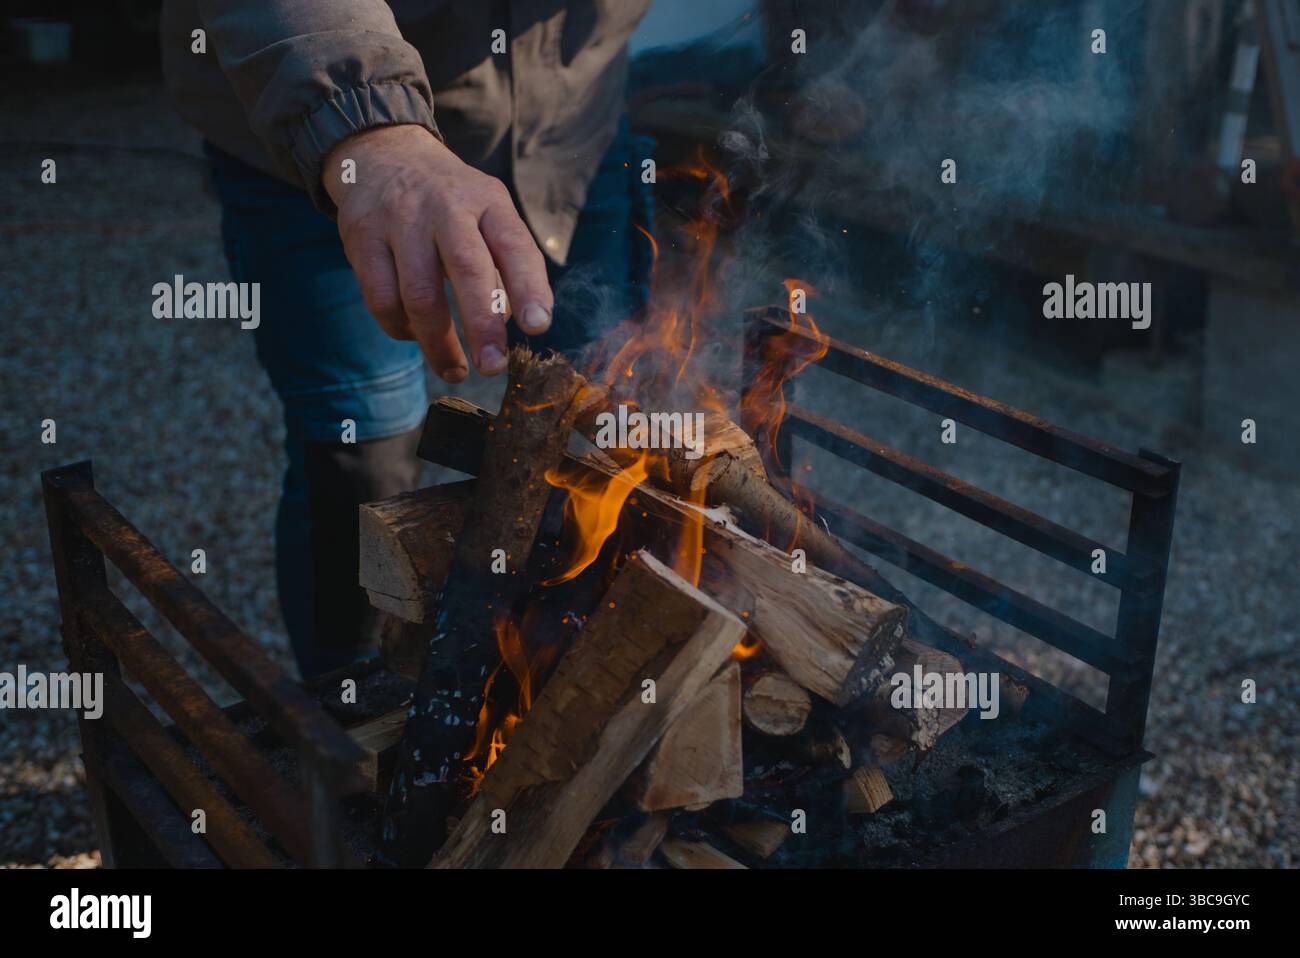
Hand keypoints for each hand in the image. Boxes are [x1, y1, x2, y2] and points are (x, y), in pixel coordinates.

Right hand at [324, 124, 552, 380]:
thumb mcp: (488, 215)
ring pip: (419, 293)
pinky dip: (400, 327)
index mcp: (487, 201)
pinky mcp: (362, 236)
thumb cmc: (452, 204)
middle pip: (467, 267)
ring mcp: (399, 219)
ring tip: (456, 370)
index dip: (529, 287)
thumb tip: (507, 321)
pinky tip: (413, 334)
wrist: (384, 154)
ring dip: (438, 342)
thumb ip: (503, 265)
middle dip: (482, 323)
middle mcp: (445, 206)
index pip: (515, 245)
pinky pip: (382, 298)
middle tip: (492, 366)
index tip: (538, 326)